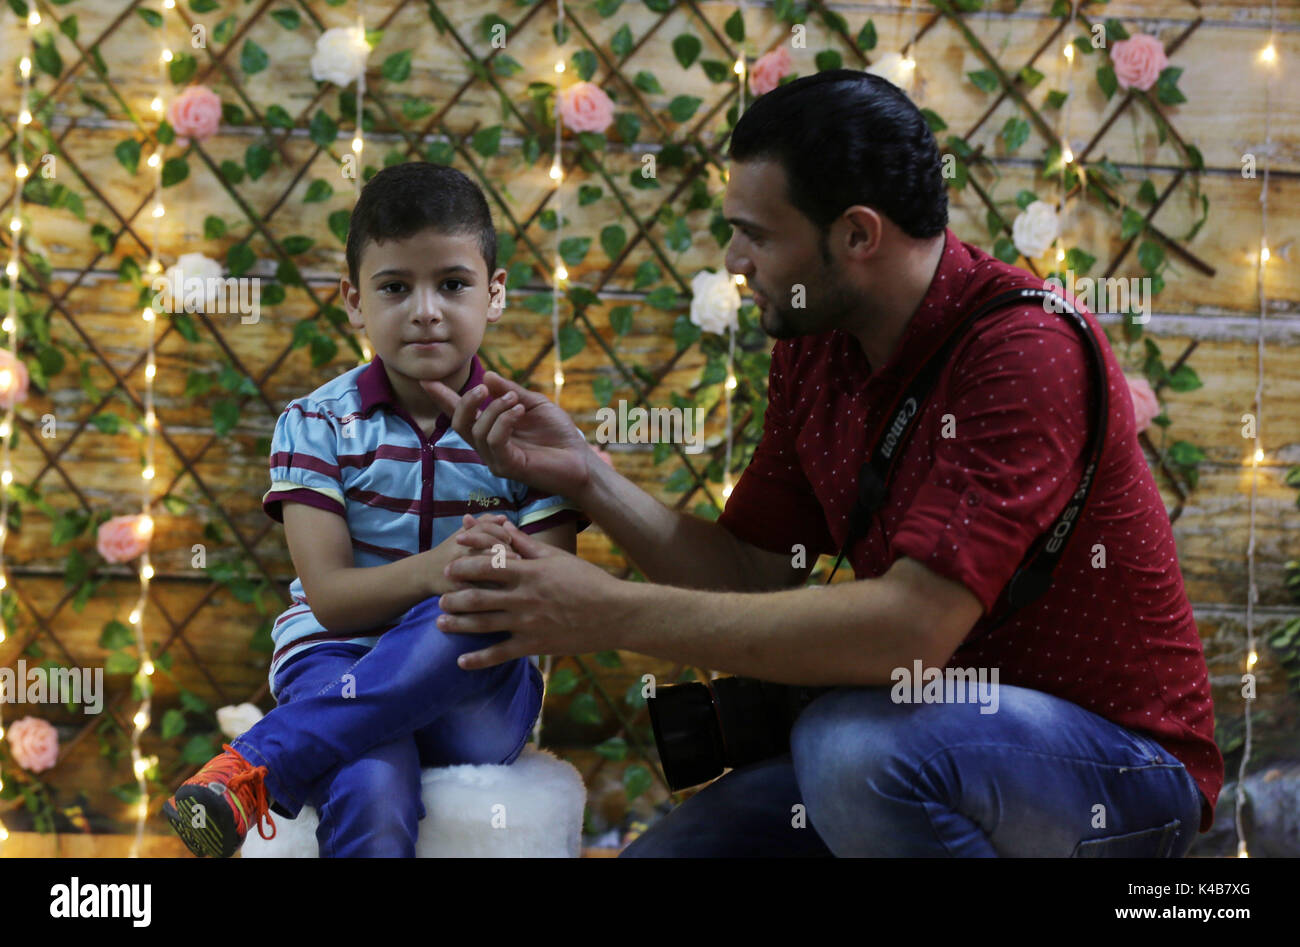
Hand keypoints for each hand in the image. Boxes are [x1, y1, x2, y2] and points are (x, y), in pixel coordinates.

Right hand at [421, 371, 593, 499]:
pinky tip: (519, 411)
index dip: (443, 397)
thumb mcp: (533, 404)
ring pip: (477, 431)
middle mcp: (488, 446)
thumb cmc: (558, 434)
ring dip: (494, 409)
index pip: (461, 413)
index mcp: (491, 429)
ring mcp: (496, 459)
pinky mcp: (508, 467)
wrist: (580, 458)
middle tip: (482, 387)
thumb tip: (487, 376)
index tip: (425, 380)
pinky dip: (503, 421)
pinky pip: (494, 441)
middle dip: (466, 402)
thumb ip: (509, 392)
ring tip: (515, 400)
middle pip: (459, 424)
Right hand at [428, 514, 516, 594]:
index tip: (510, 539)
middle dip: (506, 550)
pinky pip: (480, 588)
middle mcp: (460, 551)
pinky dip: (494, 587)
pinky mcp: (459, 589)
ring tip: (514, 570)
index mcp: (462, 536)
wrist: (425, 573)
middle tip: (519, 557)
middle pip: (488, 546)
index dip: (501, 532)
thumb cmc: (450, 550)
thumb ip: (483, 523)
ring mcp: (459, 569)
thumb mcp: (463, 533)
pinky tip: (504, 587)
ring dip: (503, 568)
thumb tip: (504, 518)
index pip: (486, 528)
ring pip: (486, 567)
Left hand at [437, 521, 623, 668]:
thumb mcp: (558, 558)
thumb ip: (527, 544)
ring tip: (440, 623)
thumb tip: (504, 527)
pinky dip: (478, 659)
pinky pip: (500, 654)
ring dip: (457, 624)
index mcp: (530, 572)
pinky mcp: (535, 645)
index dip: (464, 566)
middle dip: (453, 597)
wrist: (615, 613)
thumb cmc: (589, 580)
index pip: (487, 566)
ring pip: (482, 624)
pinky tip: (461, 662)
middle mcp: (524, 597)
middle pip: (477, 597)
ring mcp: (528, 623)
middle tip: (439, 597)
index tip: (450, 568)